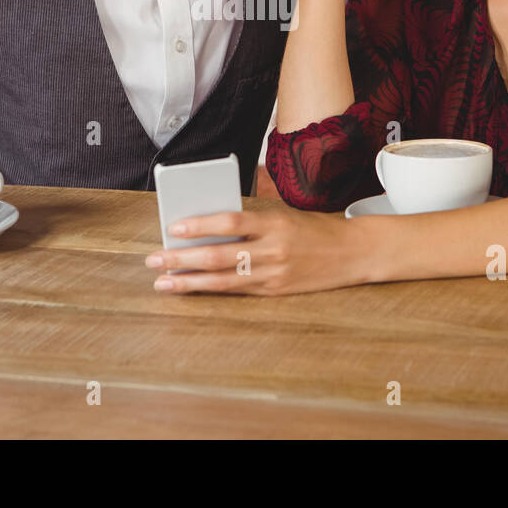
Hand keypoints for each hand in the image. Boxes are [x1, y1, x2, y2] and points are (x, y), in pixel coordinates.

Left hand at [145, 207, 369, 294]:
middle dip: (182, 259)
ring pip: (224, 280)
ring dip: (190, 282)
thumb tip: (205, 228)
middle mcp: (273, 250)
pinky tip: (193, 289)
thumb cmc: (312, 229)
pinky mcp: (276, 291)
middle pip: (219, 255)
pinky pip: (238, 291)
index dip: (199, 226)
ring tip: (164, 282)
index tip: (172, 227)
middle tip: (155, 259)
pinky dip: (212, 290)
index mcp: (274, 222)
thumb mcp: (282, 216)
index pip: (230, 222)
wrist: (352, 253)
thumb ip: (250, 223)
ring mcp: (274, 274)